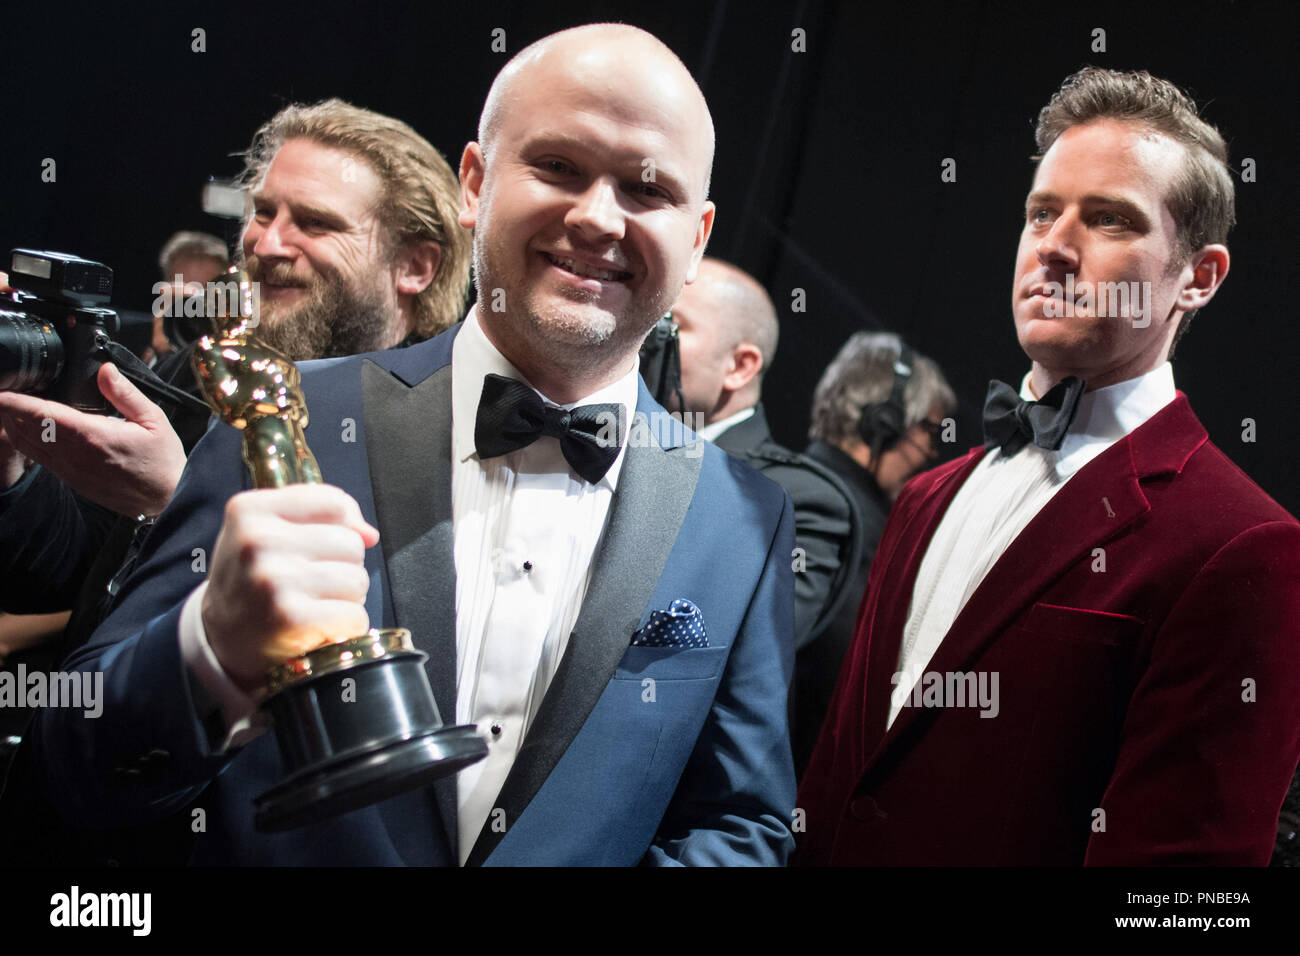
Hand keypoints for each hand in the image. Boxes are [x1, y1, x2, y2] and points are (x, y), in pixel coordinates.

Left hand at [0, 363, 186, 515]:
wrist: (166, 499)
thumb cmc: (162, 461)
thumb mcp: (153, 420)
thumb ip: (125, 394)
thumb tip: (105, 370)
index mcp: (93, 436)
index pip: (43, 414)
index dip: (16, 401)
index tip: (2, 391)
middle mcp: (75, 455)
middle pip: (26, 428)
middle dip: (8, 410)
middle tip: (3, 394)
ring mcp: (70, 470)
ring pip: (26, 444)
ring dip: (11, 424)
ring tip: (5, 408)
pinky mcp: (71, 480)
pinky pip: (37, 458)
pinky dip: (23, 440)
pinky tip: (22, 429)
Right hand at [201, 485, 379, 692]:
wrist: (221, 640)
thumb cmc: (254, 580)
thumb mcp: (268, 533)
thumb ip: (320, 518)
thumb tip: (369, 533)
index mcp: (250, 510)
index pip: (333, 502)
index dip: (343, 525)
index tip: (323, 546)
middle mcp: (258, 541)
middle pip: (351, 543)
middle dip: (343, 566)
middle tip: (311, 584)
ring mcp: (273, 580)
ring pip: (357, 579)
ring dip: (346, 598)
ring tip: (313, 605)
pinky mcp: (290, 618)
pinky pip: (355, 615)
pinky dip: (347, 626)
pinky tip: (319, 628)